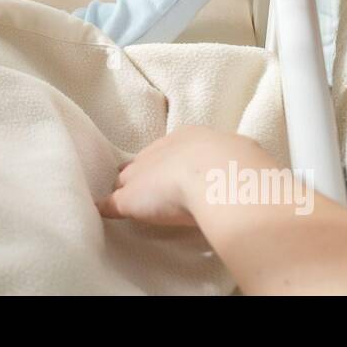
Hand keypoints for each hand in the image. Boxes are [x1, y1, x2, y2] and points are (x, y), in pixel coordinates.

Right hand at [96, 124, 264, 227]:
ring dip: (198, 168)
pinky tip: (228, 187)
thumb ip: (116, 202)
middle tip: (162, 189)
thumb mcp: (133, 199)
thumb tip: (99, 205)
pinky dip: (228, 173)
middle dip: (163, 169)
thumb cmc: (170, 186)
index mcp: (155, 149)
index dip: (133, 178)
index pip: (138, 163)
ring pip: (202, 155)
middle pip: (169, 155)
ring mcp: (218, 145)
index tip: (130, 189)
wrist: (221, 178)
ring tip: (198, 188)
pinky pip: (233, 162)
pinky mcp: (247, 156)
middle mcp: (185, 140)